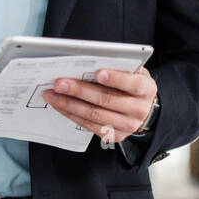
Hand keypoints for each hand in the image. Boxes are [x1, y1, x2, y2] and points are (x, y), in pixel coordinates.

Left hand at [42, 67, 156, 144]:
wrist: (144, 109)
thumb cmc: (133, 85)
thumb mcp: (133, 72)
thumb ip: (118, 67)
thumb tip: (88, 62)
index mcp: (145, 89)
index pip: (132, 84)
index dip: (115, 78)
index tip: (98, 73)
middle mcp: (138, 109)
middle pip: (106, 100)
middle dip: (80, 91)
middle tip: (60, 83)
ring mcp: (127, 125)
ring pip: (94, 115)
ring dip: (70, 104)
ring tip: (53, 94)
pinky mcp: (114, 135)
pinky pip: (90, 126)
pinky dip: (72, 114)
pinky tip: (60, 105)